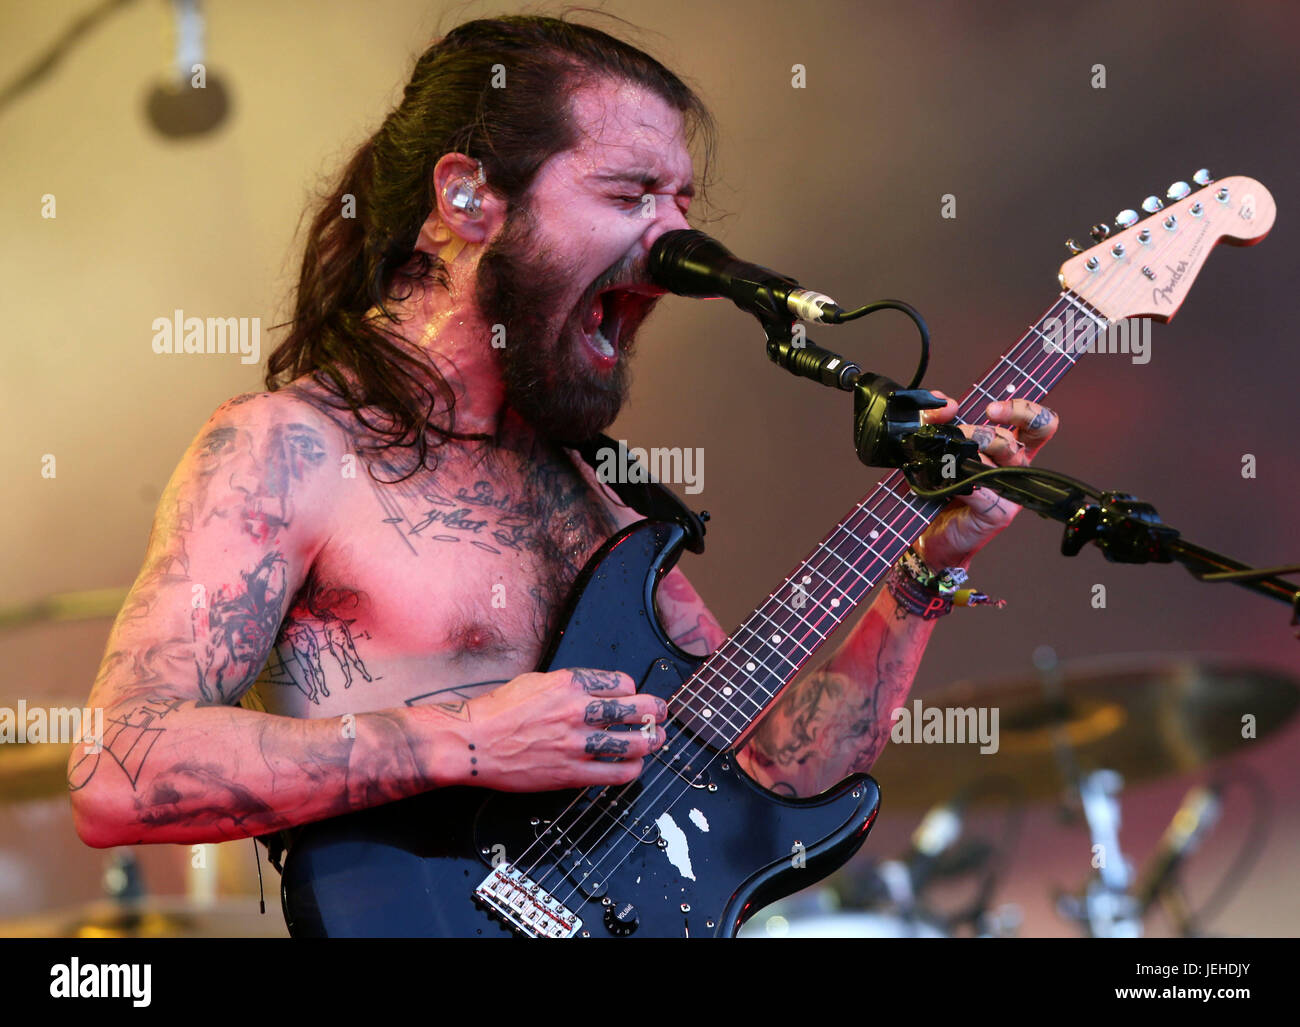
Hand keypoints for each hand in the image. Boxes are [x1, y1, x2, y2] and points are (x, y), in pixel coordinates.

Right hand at [463, 668, 667, 790]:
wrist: (473, 742)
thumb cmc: (498, 711)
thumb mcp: (536, 681)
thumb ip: (568, 684)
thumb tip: (593, 689)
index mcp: (570, 684)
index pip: (622, 683)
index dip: (631, 690)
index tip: (631, 695)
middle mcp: (578, 711)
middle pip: (637, 709)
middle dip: (655, 711)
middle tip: (660, 714)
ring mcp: (577, 744)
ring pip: (634, 742)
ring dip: (652, 741)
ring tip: (657, 740)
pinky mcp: (571, 773)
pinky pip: (614, 773)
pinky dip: (631, 770)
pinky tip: (634, 766)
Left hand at [914, 393, 1059, 570]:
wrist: (928, 538)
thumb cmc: (935, 494)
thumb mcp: (935, 449)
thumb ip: (939, 421)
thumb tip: (947, 403)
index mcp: (1007, 451)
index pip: (1037, 425)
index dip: (1025, 410)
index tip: (993, 409)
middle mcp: (1014, 471)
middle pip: (1016, 440)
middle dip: (983, 432)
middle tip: (960, 436)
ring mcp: (1009, 493)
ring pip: (1004, 460)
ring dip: (974, 451)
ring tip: (948, 459)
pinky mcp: (997, 513)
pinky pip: (985, 489)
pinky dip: (962, 482)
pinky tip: (946, 483)